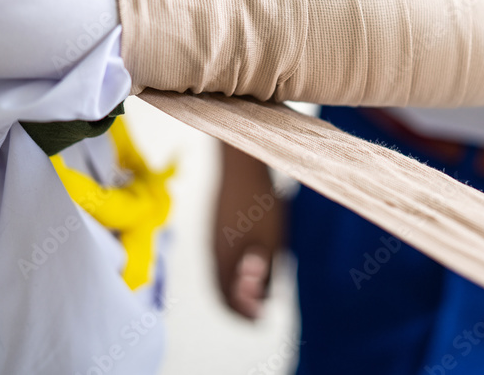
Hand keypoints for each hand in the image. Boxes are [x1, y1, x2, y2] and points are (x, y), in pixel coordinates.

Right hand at [212, 145, 283, 318]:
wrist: (242, 164)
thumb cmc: (260, 203)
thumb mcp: (270, 243)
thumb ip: (263, 273)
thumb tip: (262, 302)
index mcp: (224, 260)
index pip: (228, 301)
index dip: (245, 314)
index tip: (261, 319)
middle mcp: (214, 252)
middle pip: (222, 290)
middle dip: (241, 304)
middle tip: (260, 310)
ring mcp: (213, 237)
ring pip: (221, 273)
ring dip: (237, 286)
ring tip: (259, 287)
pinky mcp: (217, 225)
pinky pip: (222, 257)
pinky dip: (234, 269)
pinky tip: (251, 261)